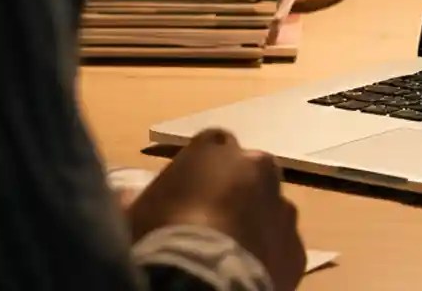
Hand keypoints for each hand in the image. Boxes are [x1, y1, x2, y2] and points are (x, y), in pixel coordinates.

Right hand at [128, 128, 306, 290]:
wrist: (202, 283)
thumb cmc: (159, 239)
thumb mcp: (131, 216)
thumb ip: (134, 199)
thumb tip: (124, 196)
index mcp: (215, 150)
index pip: (212, 144)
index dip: (201, 168)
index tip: (188, 190)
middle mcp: (258, 168)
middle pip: (249, 172)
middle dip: (235, 190)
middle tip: (210, 222)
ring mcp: (283, 207)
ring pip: (270, 209)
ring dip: (255, 223)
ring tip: (228, 251)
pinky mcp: (298, 247)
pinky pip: (282, 247)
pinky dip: (268, 256)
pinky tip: (245, 272)